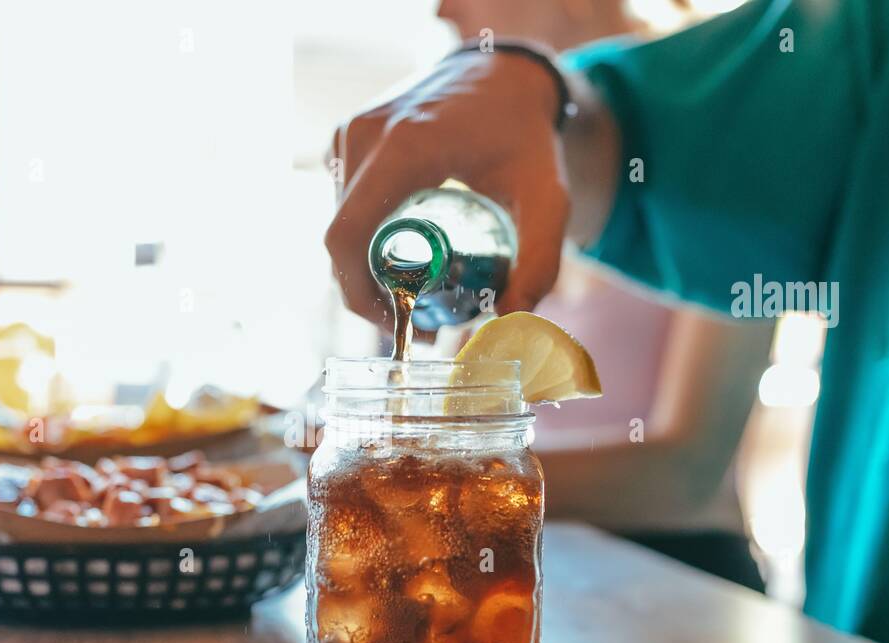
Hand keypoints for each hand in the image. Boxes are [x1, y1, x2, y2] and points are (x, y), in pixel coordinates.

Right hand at [325, 50, 568, 329]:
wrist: (502, 73)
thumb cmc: (524, 132)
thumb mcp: (547, 196)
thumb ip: (540, 259)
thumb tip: (508, 318)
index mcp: (402, 147)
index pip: (348, 236)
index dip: (358, 294)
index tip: (395, 323)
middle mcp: (363, 136)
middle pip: (342, 238)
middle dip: (369, 290)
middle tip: (415, 317)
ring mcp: (348, 133)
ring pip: (340, 223)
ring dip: (366, 265)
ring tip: (415, 289)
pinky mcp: (346, 137)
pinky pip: (342, 203)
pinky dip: (365, 237)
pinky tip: (402, 252)